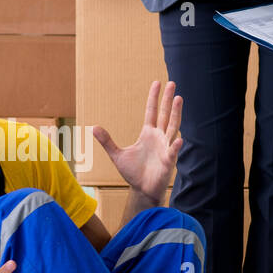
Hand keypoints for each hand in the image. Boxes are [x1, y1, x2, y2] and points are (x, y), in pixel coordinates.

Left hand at [92, 80, 182, 202]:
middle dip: (168, 100)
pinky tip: (179, 139)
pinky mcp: (168, 161)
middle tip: (172, 84)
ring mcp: (165, 147)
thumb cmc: (133, 173)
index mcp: (148, 133)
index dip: (154, 97)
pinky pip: (173, 151)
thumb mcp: (117, 154)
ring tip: (179, 99)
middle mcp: (159, 137)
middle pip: (165, 114)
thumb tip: (93, 127)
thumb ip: (107, 141)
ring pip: (172, 127)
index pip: (152, 111)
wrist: (142, 190)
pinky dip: (176, 146)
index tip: (157, 83)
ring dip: (176, 114)